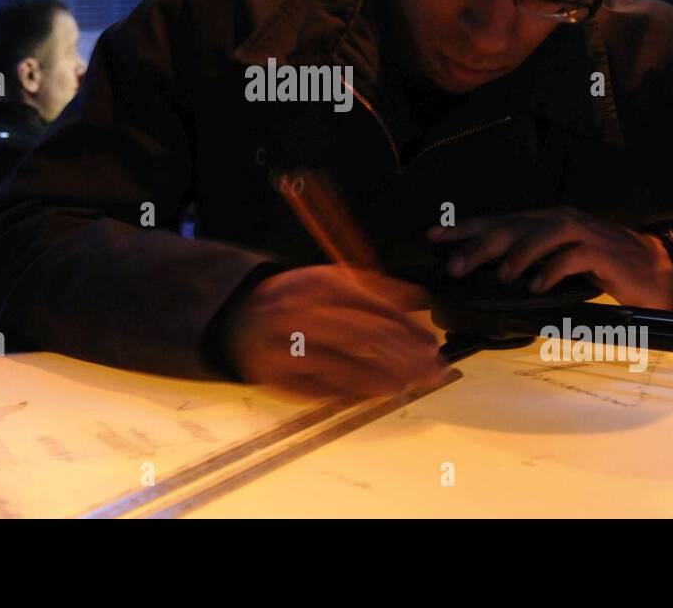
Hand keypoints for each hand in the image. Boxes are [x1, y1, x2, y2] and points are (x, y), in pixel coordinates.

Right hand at [218, 264, 447, 398]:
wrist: (240, 317)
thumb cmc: (297, 300)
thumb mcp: (332, 282)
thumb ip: (375, 290)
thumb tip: (421, 301)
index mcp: (322, 282)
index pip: (376, 308)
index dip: (410, 330)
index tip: (433, 346)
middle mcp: (304, 310)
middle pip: (367, 336)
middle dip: (406, 356)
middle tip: (432, 370)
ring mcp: (289, 343)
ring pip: (347, 364)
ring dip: (386, 377)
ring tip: (411, 383)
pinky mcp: (279, 373)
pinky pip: (325, 386)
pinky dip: (357, 390)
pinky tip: (381, 390)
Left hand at [427, 206, 672, 309]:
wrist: (656, 271)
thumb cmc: (602, 268)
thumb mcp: (558, 263)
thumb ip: (528, 263)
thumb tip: (485, 275)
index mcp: (544, 222)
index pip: (497, 221)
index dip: (464, 228)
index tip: (431, 238)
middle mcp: (559, 220)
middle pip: (512, 226)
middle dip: (479, 244)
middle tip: (453, 265)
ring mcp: (582, 232)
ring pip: (541, 234)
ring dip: (517, 255)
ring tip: (499, 276)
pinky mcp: (602, 251)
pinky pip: (572, 257)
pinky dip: (552, 270)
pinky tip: (537, 286)